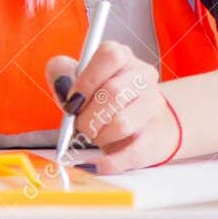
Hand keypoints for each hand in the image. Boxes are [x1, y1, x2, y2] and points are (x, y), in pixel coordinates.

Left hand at [46, 40, 179, 173]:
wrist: (143, 121)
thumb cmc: (102, 96)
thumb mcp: (79, 76)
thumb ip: (61, 73)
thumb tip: (61, 86)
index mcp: (123, 57)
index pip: (110, 56)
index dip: (87, 80)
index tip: (73, 99)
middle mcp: (143, 77)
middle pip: (114, 92)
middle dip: (87, 114)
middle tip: (78, 125)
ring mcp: (154, 107)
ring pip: (122, 123)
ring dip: (97, 135)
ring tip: (93, 136)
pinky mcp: (156, 139)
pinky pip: (130, 154)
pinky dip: (106, 161)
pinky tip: (92, 162)